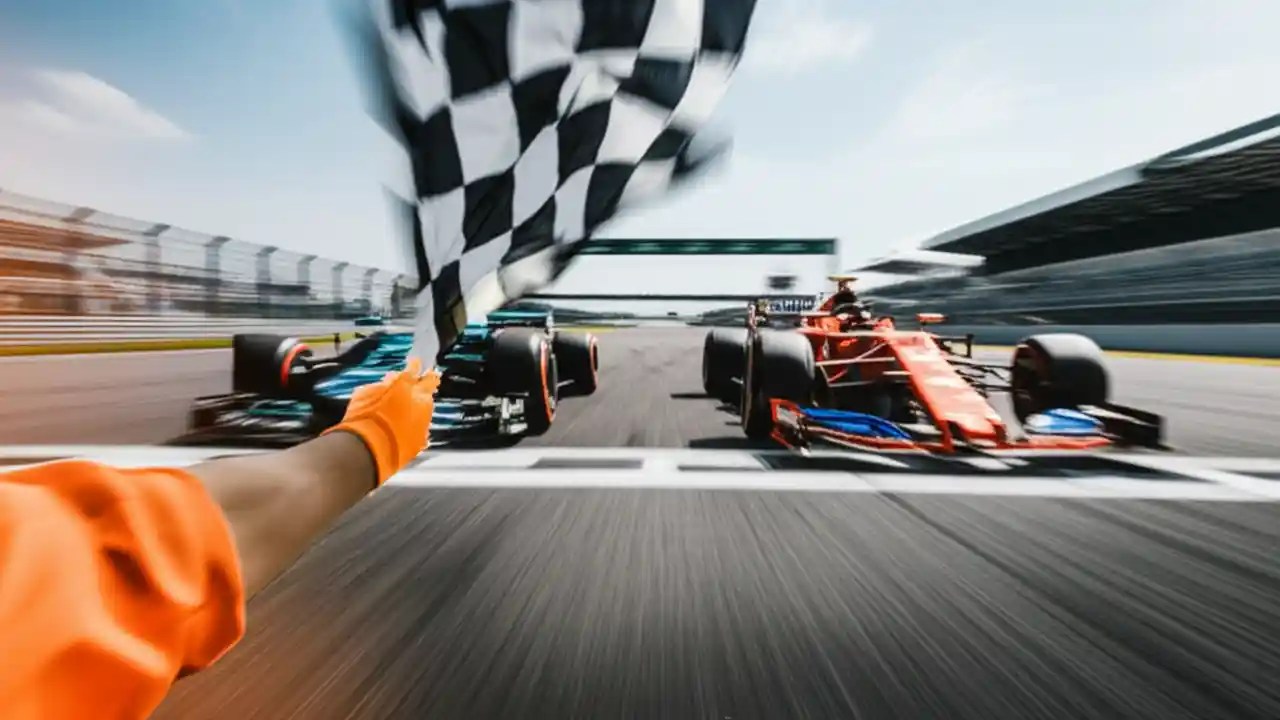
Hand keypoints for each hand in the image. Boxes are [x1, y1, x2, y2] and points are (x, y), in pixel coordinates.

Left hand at [322, 357, 440, 485]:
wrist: (366, 446)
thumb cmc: (396, 450)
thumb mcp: (416, 441)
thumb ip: (420, 427)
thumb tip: (421, 428)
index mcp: (423, 401)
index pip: (431, 381)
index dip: (431, 379)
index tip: (432, 376)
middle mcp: (405, 388)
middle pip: (413, 370)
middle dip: (415, 368)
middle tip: (417, 363)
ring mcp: (383, 386)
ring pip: (392, 376)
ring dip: (394, 379)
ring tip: (394, 382)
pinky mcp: (365, 390)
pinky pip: (374, 388)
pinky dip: (376, 393)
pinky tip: (374, 400)